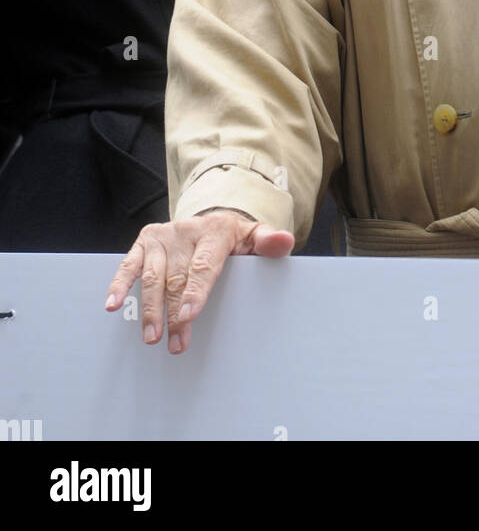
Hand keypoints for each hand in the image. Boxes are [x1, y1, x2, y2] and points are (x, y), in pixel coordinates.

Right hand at [105, 209, 294, 353]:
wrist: (212, 219)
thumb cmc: (234, 238)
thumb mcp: (254, 238)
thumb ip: (268, 242)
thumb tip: (284, 242)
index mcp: (215, 232)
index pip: (204, 265)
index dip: (195, 292)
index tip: (188, 316)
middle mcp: (186, 231)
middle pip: (177, 278)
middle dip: (175, 314)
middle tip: (175, 343)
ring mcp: (163, 237)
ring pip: (152, 276)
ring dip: (150, 309)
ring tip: (151, 336)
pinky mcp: (145, 241)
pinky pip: (129, 264)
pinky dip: (119, 284)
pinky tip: (112, 305)